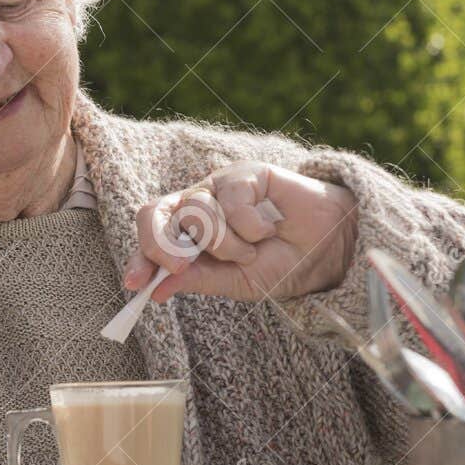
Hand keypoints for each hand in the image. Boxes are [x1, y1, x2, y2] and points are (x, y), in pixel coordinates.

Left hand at [124, 162, 357, 304]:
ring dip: (227, 244)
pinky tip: (268, 228)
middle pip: (155, 213)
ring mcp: (218, 187)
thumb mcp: (235, 283)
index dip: (139, 256)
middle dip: (163, 245)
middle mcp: (196, 206)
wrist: (328, 251)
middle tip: (185, 264)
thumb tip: (156, 290)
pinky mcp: (244, 173)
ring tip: (254, 249)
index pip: (150, 236)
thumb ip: (197, 280)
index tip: (136, 283)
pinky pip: (232, 200)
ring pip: (197, 212)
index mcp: (186, 235)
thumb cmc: (279, 265)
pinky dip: (252, 226)